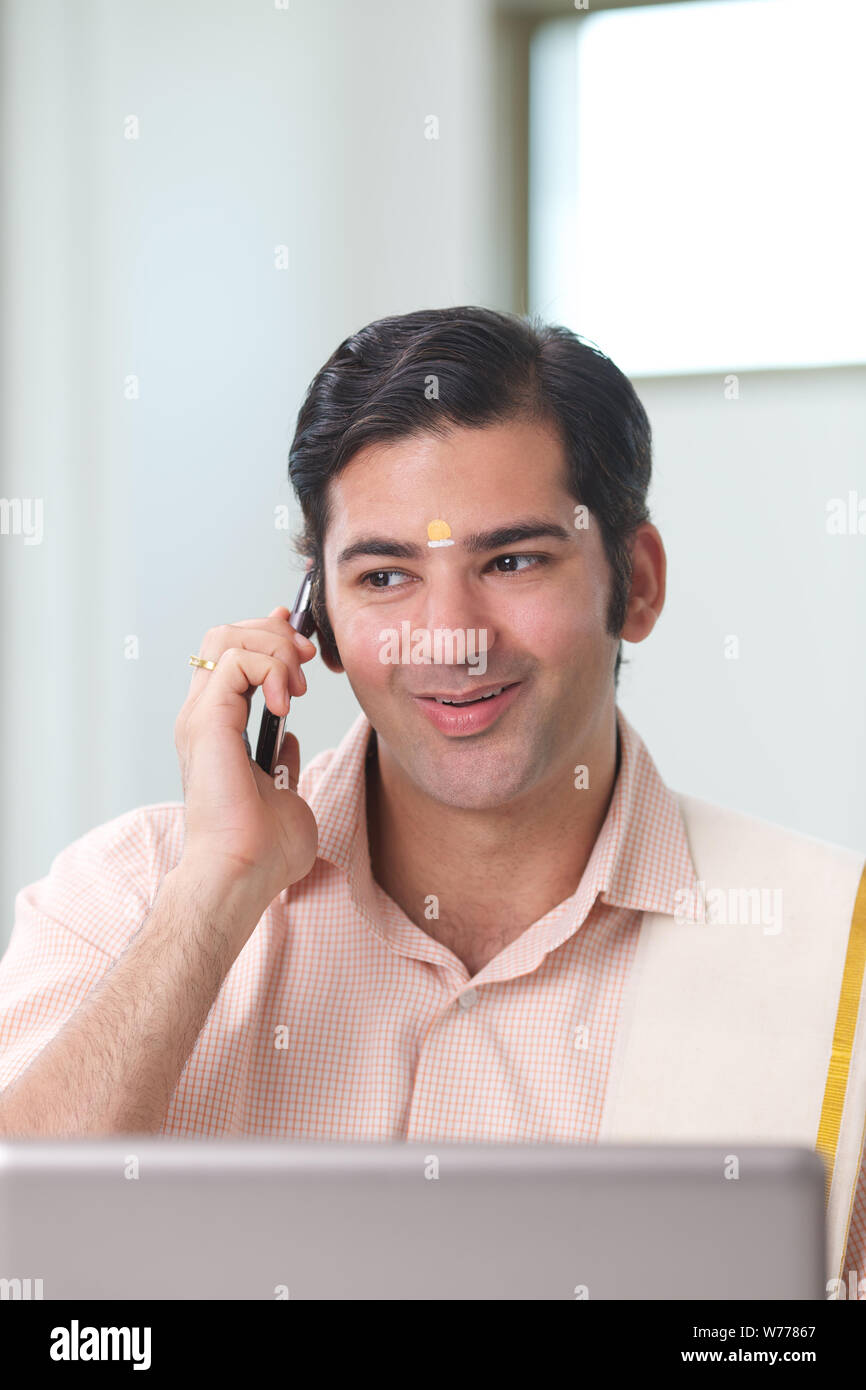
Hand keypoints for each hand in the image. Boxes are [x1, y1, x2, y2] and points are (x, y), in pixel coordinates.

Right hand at [174, 606, 318, 906]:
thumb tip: (287, 735)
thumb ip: (283, 758)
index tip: (303, 645)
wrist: (244, 874)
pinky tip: (286, 701)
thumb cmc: (263, 850)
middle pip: (225, 635)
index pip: (230, 656)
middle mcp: (203, 716)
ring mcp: (201, 717)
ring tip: (296, 686)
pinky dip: (269, 669)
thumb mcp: (286, 791)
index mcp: (217, 729)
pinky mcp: (208, 722)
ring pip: (225, 638)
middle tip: (306, 662)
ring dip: (273, 648)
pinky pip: (235, 662)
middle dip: (274, 634)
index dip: (267, 637)